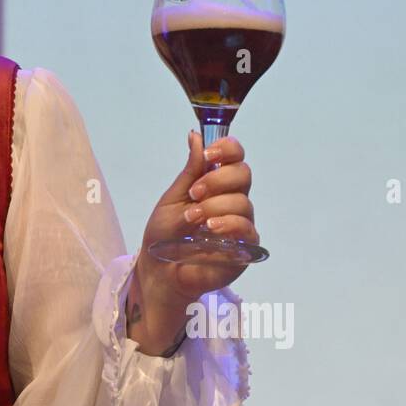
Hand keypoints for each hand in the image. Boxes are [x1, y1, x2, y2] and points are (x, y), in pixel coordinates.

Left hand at [139, 131, 259, 301]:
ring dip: (214, 206)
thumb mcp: (173, 198)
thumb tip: (195, 136)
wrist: (158, 269)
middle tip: (194, 193)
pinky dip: (229, 224)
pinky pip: (247, 229)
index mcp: (216, 184)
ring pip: (243, 202)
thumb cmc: (165, 234)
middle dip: (218, 179)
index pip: (236, 156)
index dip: (228, 149)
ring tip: (192, 219)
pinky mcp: (244, 248)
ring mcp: (241, 224)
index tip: (209, 153)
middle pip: (244, 174)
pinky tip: (210, 229)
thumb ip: (190, 171)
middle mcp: (233, 200)